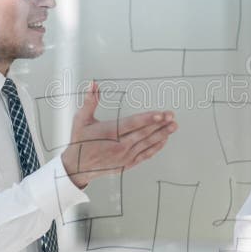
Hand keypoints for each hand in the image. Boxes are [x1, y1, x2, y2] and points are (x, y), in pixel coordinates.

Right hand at [61, 81, 177, 188]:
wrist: (76, 167)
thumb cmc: (80, 142)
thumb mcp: (81, 119)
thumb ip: (90, 101)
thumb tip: (92, 84)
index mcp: (109, 133)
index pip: (132, 124)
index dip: (148, 119)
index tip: (160, 114)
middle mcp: (119, 146)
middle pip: (143, 133)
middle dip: (160, 124)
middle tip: (172, 116)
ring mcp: (124, 156)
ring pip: (147, 144)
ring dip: (162, 134)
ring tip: (173, 126)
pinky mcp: (127, 163)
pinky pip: (145, 155)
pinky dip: (156, 147)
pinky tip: (164, 139)